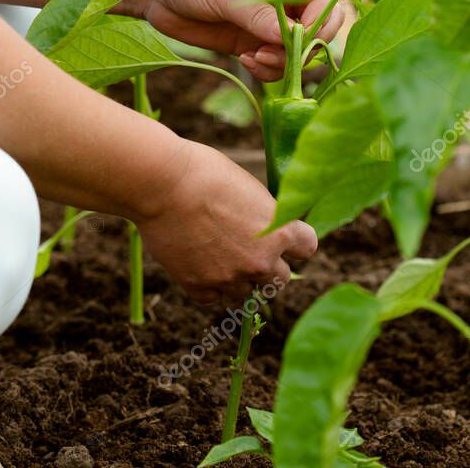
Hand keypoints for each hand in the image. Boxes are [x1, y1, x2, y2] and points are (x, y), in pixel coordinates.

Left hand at [136, 0, 344, 81]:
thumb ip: (259, 16)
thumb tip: (291, 38)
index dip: (321, 21)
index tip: (300, 36)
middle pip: (318, 30)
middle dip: (302, 48)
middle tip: (274, 54)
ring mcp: (267, 23)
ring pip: (296, 53)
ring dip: (283, 63)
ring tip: (255, 58)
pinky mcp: (251, 42)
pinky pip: (274, 64)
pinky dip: (268, 69)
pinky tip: (247, 61)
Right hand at [136, 139, 316, 304]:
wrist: (162, 184)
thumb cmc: (204, 172)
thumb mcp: (248, 187)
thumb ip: (263, 215)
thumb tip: (265, 226)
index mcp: (279, 232)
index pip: (307, 248)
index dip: (294, 241)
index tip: (283, 236)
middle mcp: (260, 262)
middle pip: (279, 279)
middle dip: (266, 265)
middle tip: (246, 247)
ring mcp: (229, 279)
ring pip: (245, 295)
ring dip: (237, 279)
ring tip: (218, 253)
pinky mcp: (198, 288)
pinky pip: (213, 298)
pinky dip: (208, 285)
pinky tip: (198, 261)